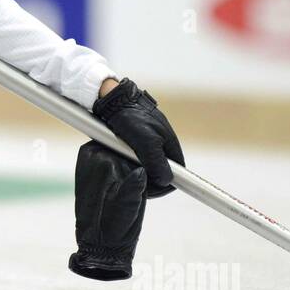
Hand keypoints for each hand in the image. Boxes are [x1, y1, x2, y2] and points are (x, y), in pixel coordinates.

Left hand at [90, 78, 184, 197]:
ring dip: (140, 170)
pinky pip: (137, 156)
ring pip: (148, 164)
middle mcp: (162, 141)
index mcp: (170, 142)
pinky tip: (121, 163)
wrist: (111, 98)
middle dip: (152, 179)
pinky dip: (131, 162)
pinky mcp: (136, 137)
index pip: (177, 170)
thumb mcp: (145, 141)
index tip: (154, 191)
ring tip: (127, 174)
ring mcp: (149, 139)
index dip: (167, 183)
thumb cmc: (130, 116)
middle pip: (162, 169)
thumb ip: (157, 161)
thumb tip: (166, 181)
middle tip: (137, 183)